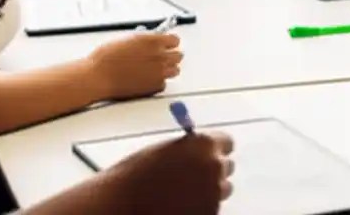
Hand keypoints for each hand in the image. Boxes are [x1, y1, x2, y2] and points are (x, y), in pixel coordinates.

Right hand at [86, 32, 182, 100]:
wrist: (98, 77)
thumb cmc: (105, 58)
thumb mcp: (127, 40)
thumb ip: (144, 41)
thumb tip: (151, 41)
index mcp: (152, 41)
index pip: (175, 40)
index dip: (170, 43)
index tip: (167, 45)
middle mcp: (159, 56)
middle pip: (178, 55)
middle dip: (170, 56)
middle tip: (161, 58)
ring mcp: (159, 72)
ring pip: (175, 70)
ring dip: (168, 69)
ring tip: (155, 69)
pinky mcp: (154, 86)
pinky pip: (163, 83)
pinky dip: (157, 82)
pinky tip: (147, 80)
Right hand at [105, 131, 233, 213]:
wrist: (123, 203)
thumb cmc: (137, 175)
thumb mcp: (166, 150)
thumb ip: (189, 149)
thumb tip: (200, 153)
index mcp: (205, 144)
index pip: (226, 143)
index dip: (216, 149)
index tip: (209, 155)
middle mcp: (215, 166)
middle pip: (226, 167)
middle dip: (212, 171)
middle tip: (194, 178)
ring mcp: (215, 192)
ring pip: (221, 190)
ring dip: (208, 191)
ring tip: (180, 195)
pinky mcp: (210, 212)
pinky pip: (211, 207)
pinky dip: (200, 207)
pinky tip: (178, 206)